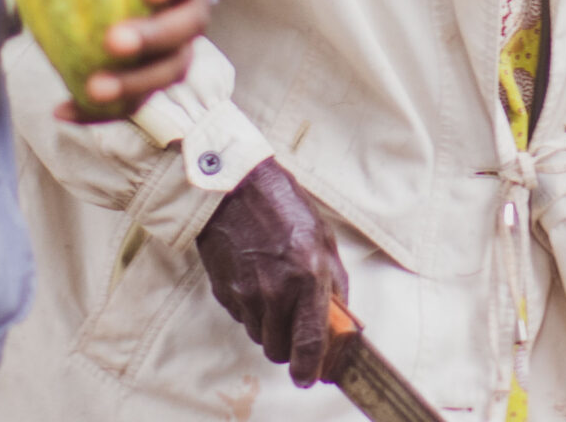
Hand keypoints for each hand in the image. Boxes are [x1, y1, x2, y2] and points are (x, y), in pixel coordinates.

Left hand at [0, 0, 213, 118]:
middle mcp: (191, 7)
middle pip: (185, 27)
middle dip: (151, 37)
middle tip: (112, 41)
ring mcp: (179, 45)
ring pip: (170, 70)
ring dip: (135, 83)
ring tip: (94, 89)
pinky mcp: (155, 75)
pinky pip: (139, 98)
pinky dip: (105, 111)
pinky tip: (65, 110)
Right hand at [197, 161, 351, 386]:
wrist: (235, 188)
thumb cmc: (285, 208)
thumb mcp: (323, 240)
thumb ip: (335, 283)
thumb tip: (342, 318)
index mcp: (307, 278)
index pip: (309, 344)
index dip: (310, 369)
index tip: (309, 378)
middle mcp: (275, 293)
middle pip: (278, 350)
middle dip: (288, 344)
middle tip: (294, 323)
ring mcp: (246, 295)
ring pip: (259, 336)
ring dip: (269, 326)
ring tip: (274, 290)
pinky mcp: (224, 292)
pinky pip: (241, 318)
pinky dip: (251, 310)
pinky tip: (256, 280)